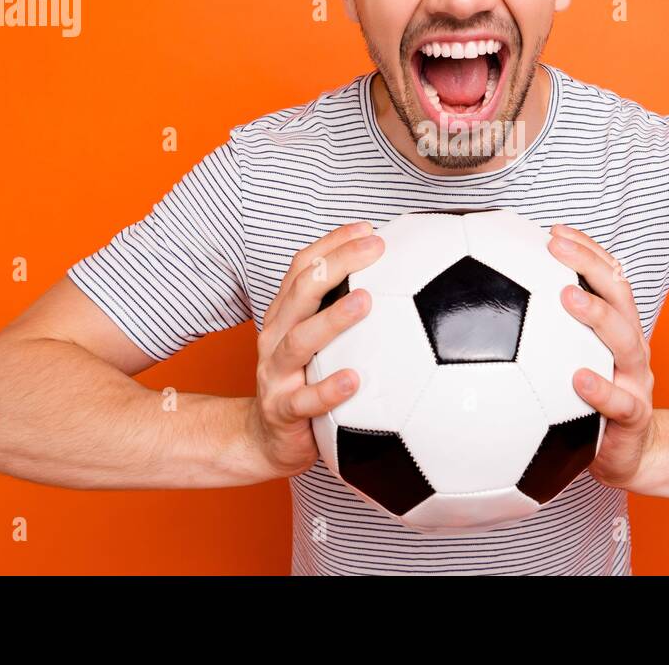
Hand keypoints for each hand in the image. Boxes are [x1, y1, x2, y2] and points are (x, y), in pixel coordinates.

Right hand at [249, 221, 383, 478]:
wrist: (264, 439)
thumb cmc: (303, 382)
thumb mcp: (318, 345)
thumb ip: (346, 314)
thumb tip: (404, 284)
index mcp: (285, 316)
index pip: (302, 268)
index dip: (332, 243)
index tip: (369, 227)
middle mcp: (276, 338)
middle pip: (301, 292)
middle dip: (336, 264)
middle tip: (375, 248)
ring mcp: (276, 375)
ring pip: (299, 342)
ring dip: (333, 319)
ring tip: (366, 301)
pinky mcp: (283, 412)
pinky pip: (305, 401)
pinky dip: (329, 389)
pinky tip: (355, 379)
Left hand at [547, 223, 655, 489]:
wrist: (631, 456)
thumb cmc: (590, 405)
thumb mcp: (568, 365)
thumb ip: (542, 336)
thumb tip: (486, 306)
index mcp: (616, 330)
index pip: (609, 277)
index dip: (586, 250)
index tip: (554, 229)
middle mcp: (630, 348)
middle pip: (619, 295)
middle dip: (590, 263)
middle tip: (555, 245)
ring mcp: (636, 381)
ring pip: (625, 340)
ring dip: (595, 314)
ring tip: (567, 296)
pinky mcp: (635, 418)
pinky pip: (620, 402)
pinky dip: (600, 390)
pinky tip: (577, 380)